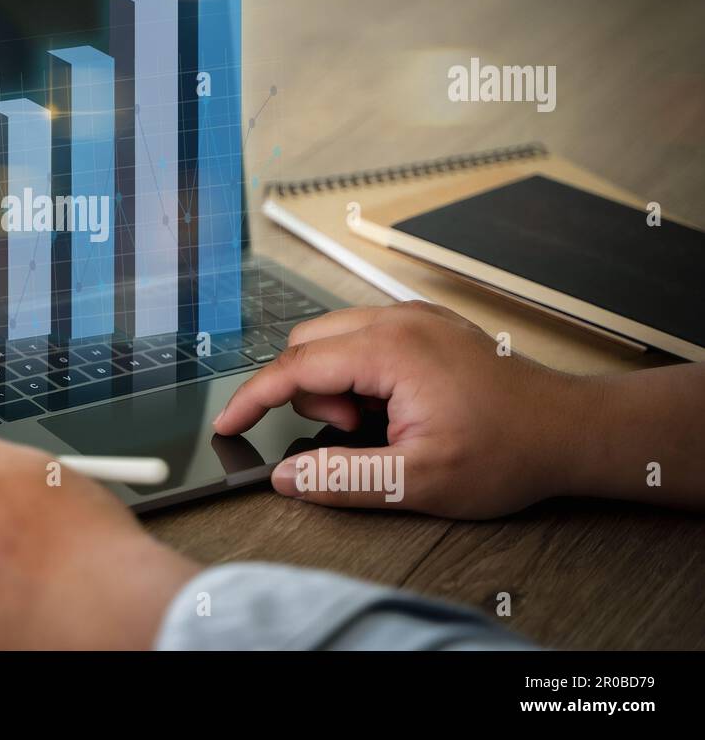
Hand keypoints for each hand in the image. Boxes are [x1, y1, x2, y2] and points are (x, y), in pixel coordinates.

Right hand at [214, 302, 591, 518]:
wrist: (569, 429)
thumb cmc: (508, 451)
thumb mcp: (419, 481)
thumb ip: (344, 478)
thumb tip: (287, 477)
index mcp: (391, 349)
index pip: (295, 367)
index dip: (253, 398)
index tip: (228, 424)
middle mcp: (397, 319)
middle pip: (307, 344)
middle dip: (308, 394)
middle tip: (351, 435)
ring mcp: (412, 316)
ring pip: (331, 338)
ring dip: (334, 383)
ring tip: (376, 424)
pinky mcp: (424, 323)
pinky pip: (361, 337)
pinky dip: (356, 372)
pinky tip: (390, 406)